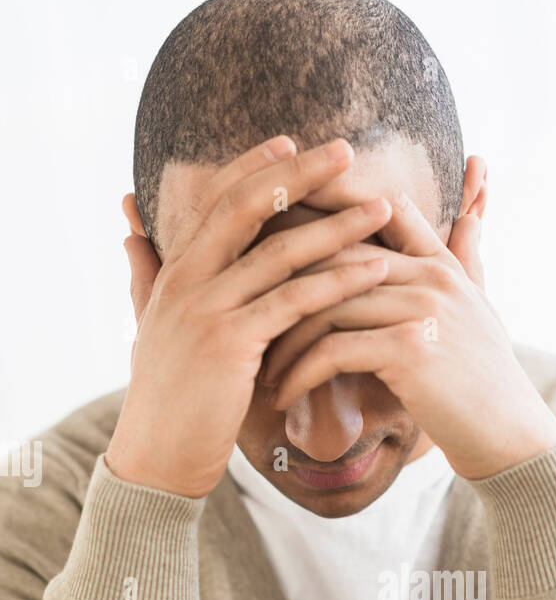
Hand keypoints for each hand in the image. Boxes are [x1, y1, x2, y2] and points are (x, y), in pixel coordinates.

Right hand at [106, 136, 391, 496]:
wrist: (156, 458)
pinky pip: (294, 303)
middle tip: (346, 151)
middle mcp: (187, 282)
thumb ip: (144, 273)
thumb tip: (130, 227)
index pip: (216, 201)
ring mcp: (208, 311)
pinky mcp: (232, 345)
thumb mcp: (148, 325)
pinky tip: (375, 270)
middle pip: (247, 208)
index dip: (255, 166)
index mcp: (174, 273)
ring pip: (279, 252)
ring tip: (381, 206)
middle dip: (300, 175)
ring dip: (336, 226)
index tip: (293, 141)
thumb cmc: (165, 399)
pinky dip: (338, 282)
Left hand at [261, 191, 555, 479]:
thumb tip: (471, 211)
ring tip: (258, 366)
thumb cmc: (487, 381)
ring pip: (326, 303)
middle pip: (335, 255)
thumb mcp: (480, 307)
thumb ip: (466, 256)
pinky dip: (300, 373)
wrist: (510, 438)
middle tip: (240, 306)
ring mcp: (421, 309)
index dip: (326, 204)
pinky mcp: (409, 350)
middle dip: (281, 279)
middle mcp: (430, 276)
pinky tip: (282, 396)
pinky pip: (333, 350)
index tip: (273, 220)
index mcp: (438, 263)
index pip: (376, 213)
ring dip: (283, 338)